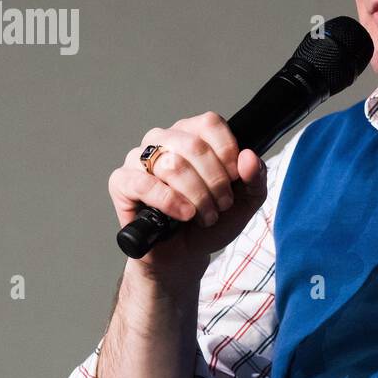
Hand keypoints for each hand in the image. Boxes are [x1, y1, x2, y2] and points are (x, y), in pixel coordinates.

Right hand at [107, 111, 267, 278]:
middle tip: (222, 206)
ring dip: (197, 196)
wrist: (184, 253)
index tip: (236, 179)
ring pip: (172, 165)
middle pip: (194, 146)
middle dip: (216, 182)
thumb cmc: (210, 219)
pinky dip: (170, 202)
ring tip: (204, 215)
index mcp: (192, 133)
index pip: (210, 123)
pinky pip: (144, 184)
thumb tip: (249, 157)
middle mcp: (163, 139)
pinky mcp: (122, 181)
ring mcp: (138, 158)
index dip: (227, 153)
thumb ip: (255, 178)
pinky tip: (183, 215)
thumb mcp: (245, 201)